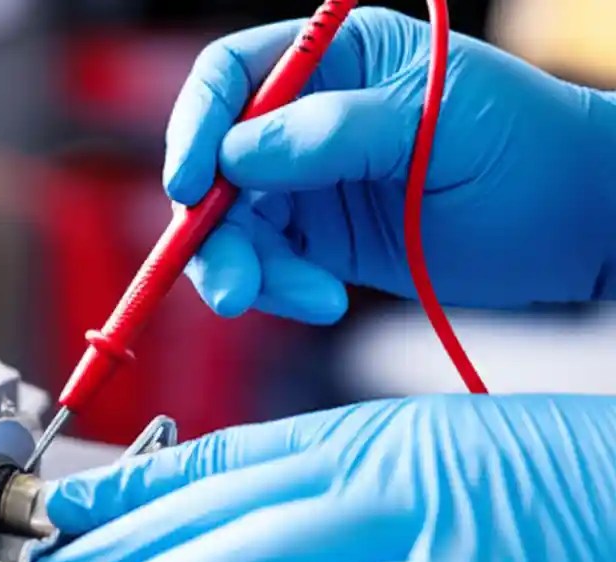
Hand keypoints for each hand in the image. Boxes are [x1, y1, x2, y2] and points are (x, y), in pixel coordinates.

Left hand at [21, 394, 615, 561]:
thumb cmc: (584, 489)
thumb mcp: (456, 471)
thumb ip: (366, 495)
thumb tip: (287, 533)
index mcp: (376, 437)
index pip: (228, 464)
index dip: (139, 490)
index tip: (75, 515)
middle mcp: (381, 465)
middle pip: (220, 510)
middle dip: (121, 550)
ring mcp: (422, 520)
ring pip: (256, 554)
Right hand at [165, 8, 615, 323]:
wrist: (575, 224)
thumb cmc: (523, 147)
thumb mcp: (430, 125)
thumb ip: (331, 133)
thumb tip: (234, 156)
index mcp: (332, 59)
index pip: (230, 77)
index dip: (196, 126)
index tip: (188, 185)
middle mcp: (305, 117)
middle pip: (213, 164)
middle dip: (215, 228)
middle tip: (233, 285)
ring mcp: (307, 181)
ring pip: (231, 225)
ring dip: (245, 269)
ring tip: (300, 299)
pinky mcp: (318, 240)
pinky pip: (265, 264)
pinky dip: (279, 289)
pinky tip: (325, 300)